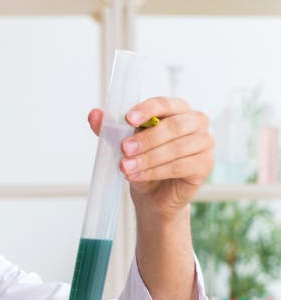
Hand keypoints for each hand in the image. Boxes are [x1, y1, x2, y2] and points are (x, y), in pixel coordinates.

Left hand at [87, 97, 213, 219]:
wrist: (153, 196)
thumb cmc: (143, 164)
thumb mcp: (124, 146)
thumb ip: (111, 130)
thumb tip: (93, 114)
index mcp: (177, 110)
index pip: (164, 103)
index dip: (146, 110)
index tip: (127, 119)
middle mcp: (196, 122)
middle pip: (173, 126)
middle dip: (146, 139)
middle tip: (124, 149)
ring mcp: (205, 142)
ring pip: (176, 147)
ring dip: (148, 158)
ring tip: (125, 167)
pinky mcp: (205, 165)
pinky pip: (180, 166)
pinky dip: (155, 171)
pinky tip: (137, 176)